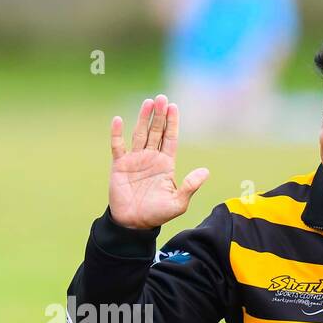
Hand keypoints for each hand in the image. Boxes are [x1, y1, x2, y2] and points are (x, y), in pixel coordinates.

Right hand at [108, 94, 209, 229]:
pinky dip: (117, 133)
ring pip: (140, 134)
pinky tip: (118, 120)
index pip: (170, 138)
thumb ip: (190, 186)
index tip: (174, 107)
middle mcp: (151, 158)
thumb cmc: (157, 214)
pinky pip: (118, 146)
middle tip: (162, 98)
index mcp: (166, 164)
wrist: (133, 224)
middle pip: (156, 131)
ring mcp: (135, 160)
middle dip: (159, 115)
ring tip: (148, 103)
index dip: (172, 123)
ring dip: (143, 118)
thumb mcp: (178, 203)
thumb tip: (205, 171)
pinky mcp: (119, 165)